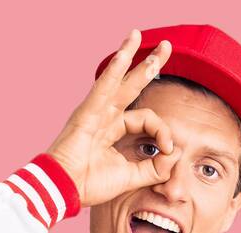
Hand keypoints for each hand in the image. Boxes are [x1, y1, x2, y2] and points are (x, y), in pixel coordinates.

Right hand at [45, 29, 180, 207]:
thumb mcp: (131, 177)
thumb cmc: (90, 184)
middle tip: (166, 46)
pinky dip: (113, 71)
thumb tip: (175, 155)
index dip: (162, 131)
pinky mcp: (86, 113)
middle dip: (149, 66)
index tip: (169, 148)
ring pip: (116, 79)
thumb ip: (154, 168)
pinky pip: (103, 87)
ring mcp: (95, 112)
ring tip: (137, 35)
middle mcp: (105, 117)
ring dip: (128, 55)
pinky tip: (123, 54)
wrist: (66, 189)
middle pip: (131, 85)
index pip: (146, 119)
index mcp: (114, 130)